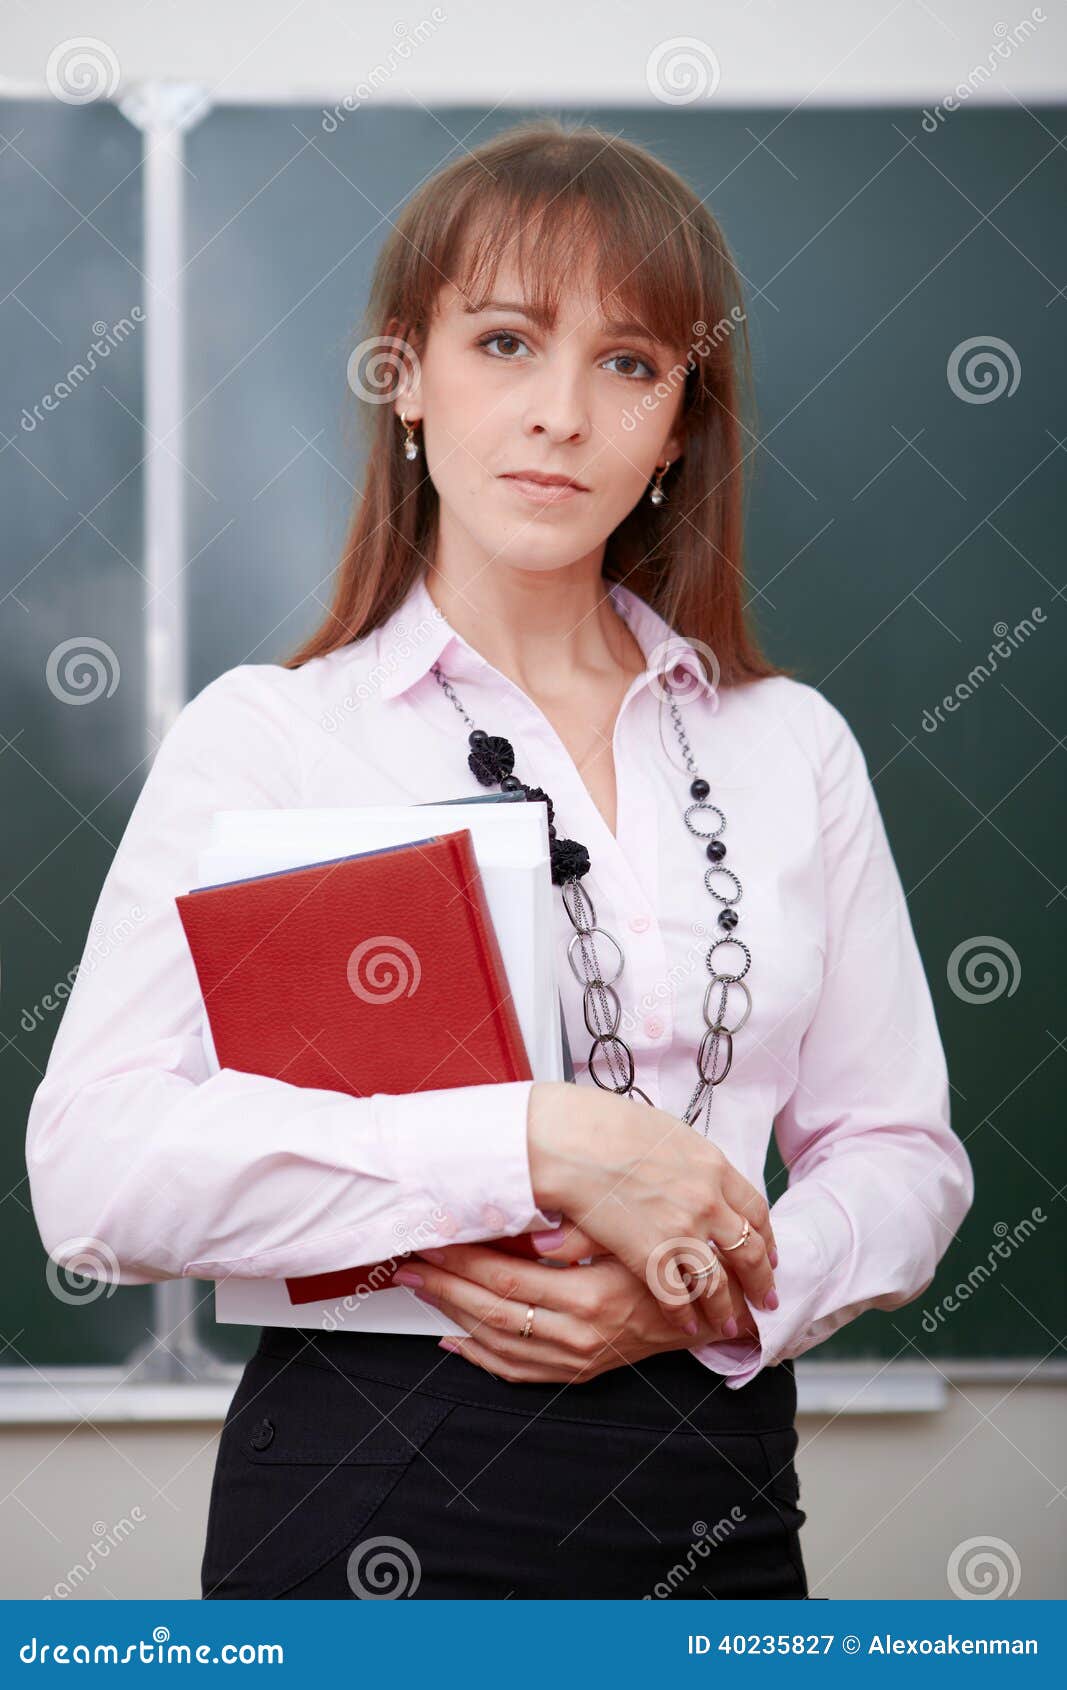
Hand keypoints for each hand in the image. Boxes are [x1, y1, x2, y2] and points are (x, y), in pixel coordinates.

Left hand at [388, 1222, 758, 1383]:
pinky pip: (513, 1371)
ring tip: (422, 1288)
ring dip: (451, 1313)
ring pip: (494, 1341)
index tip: (431, 1240)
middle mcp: (578, 1336)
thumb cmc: (671, 1269)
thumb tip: (525, 1226)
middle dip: (442, 1284)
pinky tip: (453, 1336)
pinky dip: (477, 1355)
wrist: (708, 1316)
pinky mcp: (575, 1371)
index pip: (504, 1279)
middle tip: (409, 1262)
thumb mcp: (631, 1238)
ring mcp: (575, 1359)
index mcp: (589, 1299)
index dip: (460, 1260)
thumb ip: (579, 1232)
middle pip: (489, 1310)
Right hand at [525, 1082, 777, 1335]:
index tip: (766, 1251)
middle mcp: (708, 1200)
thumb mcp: (667, 1133)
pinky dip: (685, 1316)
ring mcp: (681, 1230)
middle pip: (749, 1250)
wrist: (573, 1140)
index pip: (754, 1209)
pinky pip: (678, 1297)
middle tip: (766, 1298)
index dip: (765, 1236)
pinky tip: (688, 1327)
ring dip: (728, 1308)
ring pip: (718, 1282)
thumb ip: (689, 1161)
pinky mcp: (651, 1255)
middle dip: (761, 1279)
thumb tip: (692, 1174)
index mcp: (713, 1166)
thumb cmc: (607, 1126)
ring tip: (732, 1325)